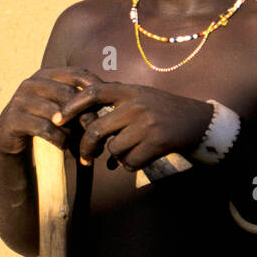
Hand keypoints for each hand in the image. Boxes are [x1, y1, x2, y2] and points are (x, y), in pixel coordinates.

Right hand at [0, 67, 106, 155]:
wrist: (10, 139)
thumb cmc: (46, 122)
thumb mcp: (64, 108)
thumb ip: (82, 101)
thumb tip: (116, 98)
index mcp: (46, 74)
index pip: (78, 73)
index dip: (97, 88)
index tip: (110, 106)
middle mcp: (31, 82)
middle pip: (69, 94)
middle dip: (87, 115)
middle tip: (98, 133)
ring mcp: (19, 99)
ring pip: (57, 112)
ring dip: (73, 131)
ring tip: (82, 144)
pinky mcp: (12, 118)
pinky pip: (45, 128)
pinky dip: (59, 139)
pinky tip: (65, 146)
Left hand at [52, 82, 214, 169]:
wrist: (199, 121)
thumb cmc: (164, 110)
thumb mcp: (142, 96)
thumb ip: (117, 101)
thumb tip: (83, 117)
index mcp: (130, 91)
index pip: (93, 92)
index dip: (72, 106)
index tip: (57, 119)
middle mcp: (136, 105)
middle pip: (97, 130)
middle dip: (86, 148)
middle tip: (84, 158)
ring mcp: (147, 124)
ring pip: (113, 149)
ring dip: (116, 157)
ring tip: (126, 154)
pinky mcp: (156, 142)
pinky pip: (130, 162)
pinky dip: (130, 165)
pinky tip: (139, 159)